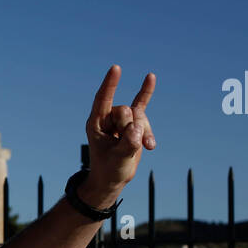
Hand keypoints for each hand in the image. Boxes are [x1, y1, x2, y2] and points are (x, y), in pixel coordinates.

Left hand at [82, 64, 155, 204]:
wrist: (113, 179)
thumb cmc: (109, 170)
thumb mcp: (118, 160)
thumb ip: (128, 144)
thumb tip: (137, 128)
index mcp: (96, 124)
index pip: (102, 100)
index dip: (110, 84)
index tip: (116, 69)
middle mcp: (107, 119)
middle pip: (125, 110)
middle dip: (131, 127)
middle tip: (127, 145)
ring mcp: (120, 120)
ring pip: (138, 114)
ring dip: (144, 130)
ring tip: (147, 146)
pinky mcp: (132, 124)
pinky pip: (141, 104)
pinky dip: (146, 93)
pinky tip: (151, 77)